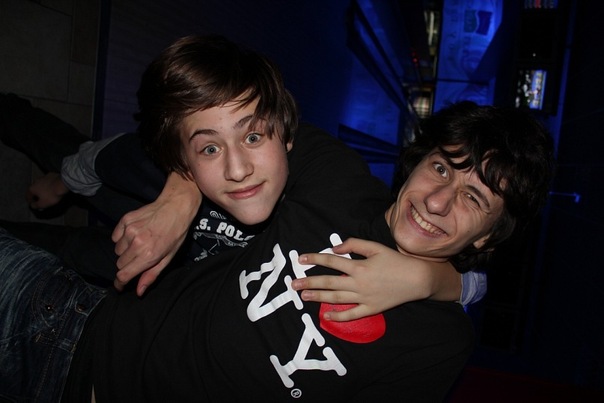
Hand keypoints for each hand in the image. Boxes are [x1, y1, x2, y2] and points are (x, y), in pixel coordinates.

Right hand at [26, 172, 69, 209]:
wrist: (62, 184)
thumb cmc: (51, 195)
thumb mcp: (43, 204)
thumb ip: (35, 205)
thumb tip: (32, 205)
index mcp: (32, 188)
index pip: (28, 196)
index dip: (30, 201)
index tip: (33, 204)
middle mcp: (35, 181)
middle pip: (34, 189)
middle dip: (36, 194)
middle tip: (40, 199)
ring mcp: (43, 177)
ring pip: (40, 184)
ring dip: (42, 188)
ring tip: (46, 193)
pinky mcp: (50, 174)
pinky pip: (48, 181)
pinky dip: (48, 184)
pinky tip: (52, 187)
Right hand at [112, 172, 201, 295]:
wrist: (175, 207)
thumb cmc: (175, 233)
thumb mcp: (168, 257)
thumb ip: (151, 275)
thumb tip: (138, 291)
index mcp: (148, 255)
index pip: (123, 275)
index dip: (120, 283)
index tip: (121, 285)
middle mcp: (136, 243)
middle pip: (119, 264)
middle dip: (127, 265)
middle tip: (140, 257)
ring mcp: (129, 230)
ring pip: (117, 250)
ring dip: (125, 251)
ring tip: (140, 243)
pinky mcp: (125, 220)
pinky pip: (115, 237)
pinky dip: (122, 238)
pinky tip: (135, 234)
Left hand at [292, 237, 459, 321]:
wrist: (417, 279)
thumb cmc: (396, 261)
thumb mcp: (376, 247)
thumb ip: (354, 244)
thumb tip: (334, 248)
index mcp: (359, 266)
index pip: (331, 262)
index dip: (315, 259)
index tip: (301, 260)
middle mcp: (358, 283)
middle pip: (329, 282)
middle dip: (310, 283)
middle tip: (294, 284)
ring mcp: (364, 297)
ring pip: (336, 298)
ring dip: (318, 298)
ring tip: (304, 297)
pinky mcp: (371, 308)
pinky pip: (352, 314)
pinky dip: (339, 317)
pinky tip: (326, 316)